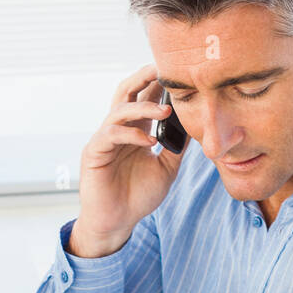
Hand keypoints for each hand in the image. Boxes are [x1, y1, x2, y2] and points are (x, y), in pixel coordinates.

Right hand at [70, 62, 189, 257]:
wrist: (117, 222)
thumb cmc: (138, 196)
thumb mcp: (166, 168)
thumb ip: (178, 147)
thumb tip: (198, 125)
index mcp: (135, 130)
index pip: (145, 97)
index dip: (158, 83)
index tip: (178, 73)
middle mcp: (119, 129)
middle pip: (127, 92)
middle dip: (143, 78)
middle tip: (163, 70)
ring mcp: (105, 139)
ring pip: (120, 111)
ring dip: (143, 108)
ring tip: (165, 112)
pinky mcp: (94, 153)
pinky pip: (111, 135)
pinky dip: (131, 135)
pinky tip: (149, 142)